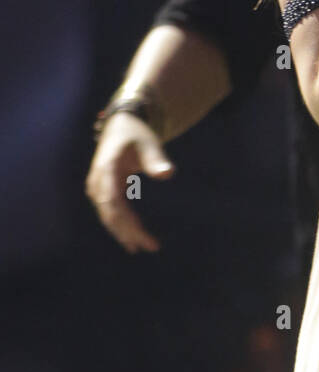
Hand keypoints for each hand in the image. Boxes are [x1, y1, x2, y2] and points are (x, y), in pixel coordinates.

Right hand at [85, 113, 173, 252]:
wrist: (121, 124)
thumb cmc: (136, 133)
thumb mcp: (148, 142)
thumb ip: (156, 158)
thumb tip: (168, 173)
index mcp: (106, 168)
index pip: (111, 200)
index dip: (124, 220)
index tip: (140, 233)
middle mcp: (98, 180)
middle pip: (110, 213)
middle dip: (128, 231)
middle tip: (149, 246)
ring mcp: (98, 186)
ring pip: (109, 216)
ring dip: (124, 232)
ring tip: (142, 247)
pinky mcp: (104, 190)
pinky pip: (112, 212)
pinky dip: (122, 225)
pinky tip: (134, 238)